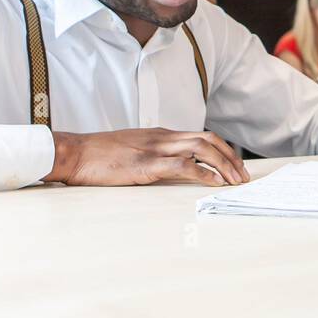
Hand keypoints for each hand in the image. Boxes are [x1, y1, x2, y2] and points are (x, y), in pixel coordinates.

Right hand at [45, 129, 248, 186]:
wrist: (74, 153)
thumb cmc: (100, 155)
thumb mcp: (133, 149)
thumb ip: (155, 154)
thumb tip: (174, 167)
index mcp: (161, 134)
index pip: (202, 136)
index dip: (223, 150)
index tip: (235, 166)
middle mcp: (163, 137)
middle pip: (208, 139)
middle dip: (230, 157)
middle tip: (243, 176)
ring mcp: (155, 149)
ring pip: (201, 148)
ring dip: (223, 165)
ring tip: (235, 181)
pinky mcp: (146, 165)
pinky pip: (182, 165)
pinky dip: (203, 173)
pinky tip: (214, 182)